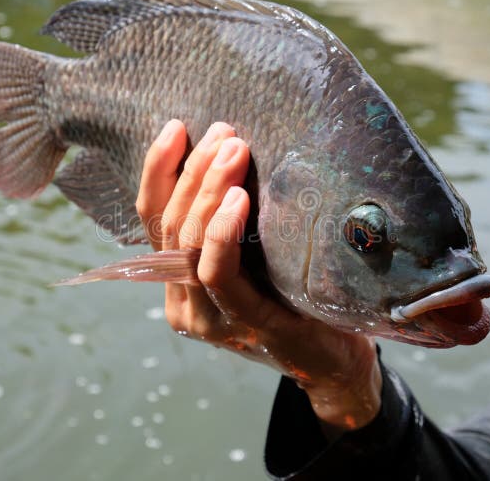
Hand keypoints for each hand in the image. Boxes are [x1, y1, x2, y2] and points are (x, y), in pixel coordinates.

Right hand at [135, 120, 381, 434]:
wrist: (337, 362)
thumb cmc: (297, 296)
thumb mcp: (258, 251)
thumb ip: (234, 220)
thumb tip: (232, 148)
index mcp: (179, 282)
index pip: (152, 220)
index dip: (157, 171)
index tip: (176, 127)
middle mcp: (184, 302)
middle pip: (170, 227)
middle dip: (192, 172)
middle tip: (223, 132)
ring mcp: (210, 318)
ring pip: (188, 246)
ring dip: (206, 191)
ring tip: (233, 149)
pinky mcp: (245, 325)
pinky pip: (219, 274)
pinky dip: (222, 233)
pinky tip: (237, 198)